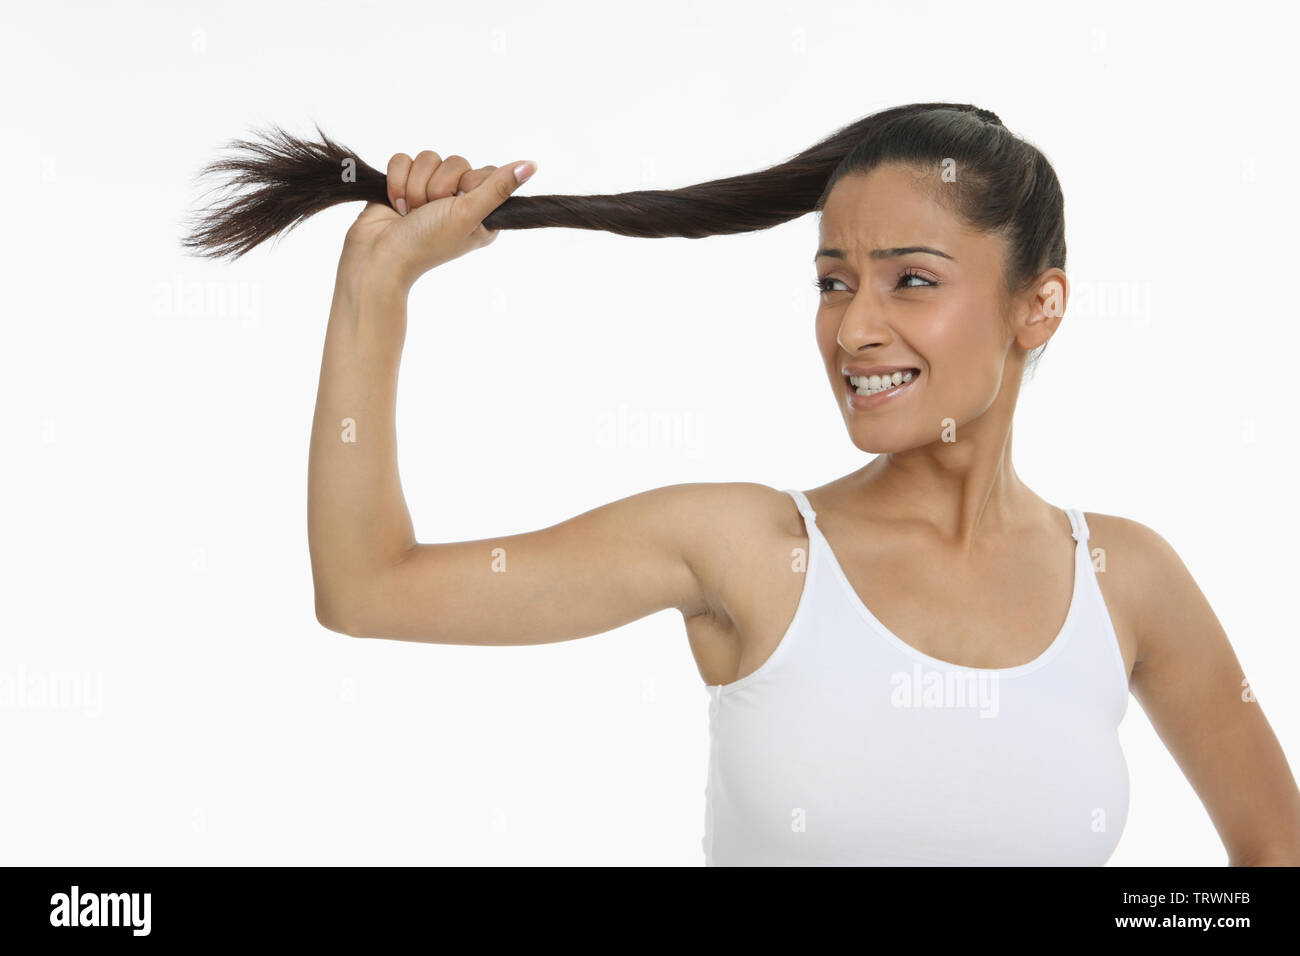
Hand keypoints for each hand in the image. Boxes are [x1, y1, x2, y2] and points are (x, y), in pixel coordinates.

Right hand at [341, 149, 535, 291]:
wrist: (378, 257)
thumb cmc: (426, 243)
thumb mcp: (468, 215)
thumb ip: (497, 188)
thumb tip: (530, 165)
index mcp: (481, 211)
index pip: (485, 171)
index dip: (467, 182)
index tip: (457, 203)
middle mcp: (458, 200)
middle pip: (455, 162)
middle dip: (436, 187)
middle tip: (430, 212)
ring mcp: (429, 191)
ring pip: (427, 158)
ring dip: (414, 186)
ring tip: (411, 212)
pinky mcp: (404, 183)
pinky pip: (403, 159)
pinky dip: (396, 181)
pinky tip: (396, 205)